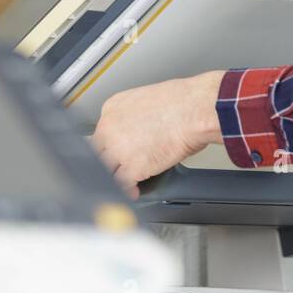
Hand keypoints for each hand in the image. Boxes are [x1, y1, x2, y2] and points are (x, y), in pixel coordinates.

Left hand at [90, 70, 224, 199]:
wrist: (195, 110)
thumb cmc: (184, 102)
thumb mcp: (148, 101)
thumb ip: (137, 118)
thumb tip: (142, 131)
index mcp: (112, 108)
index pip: (102, 132)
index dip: (111, 144)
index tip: (119, 150)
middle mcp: (110, 128)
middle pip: (97, 152)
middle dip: (108, 161)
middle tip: (118, 168)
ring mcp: (118, 149)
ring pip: (106, 170)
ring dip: (115, 176)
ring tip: (124, 182)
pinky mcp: (132, 167)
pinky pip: (122, 185)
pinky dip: (129, 190)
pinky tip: (134, 192)